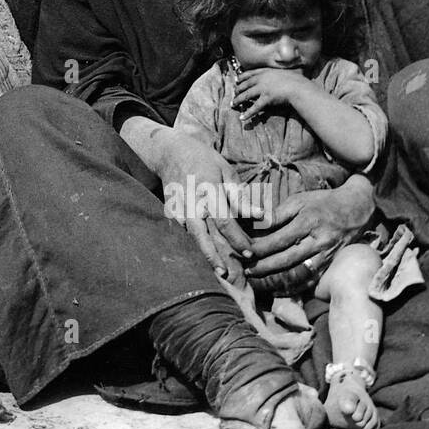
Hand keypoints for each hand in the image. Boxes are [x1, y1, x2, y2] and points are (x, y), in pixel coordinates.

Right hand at [147, 128, 257, 278]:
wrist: (170, 153)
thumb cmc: (203, 160)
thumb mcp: (225, 170)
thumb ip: (240, 196)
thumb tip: (259, 215)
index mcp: (208, 191)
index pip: (224, 222)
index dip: (238, 239)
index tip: (250, 252)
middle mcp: (192, 203)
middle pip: (204, 236)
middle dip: (219, 256)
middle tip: (231, 274)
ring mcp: (179, 210)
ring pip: (194, 238)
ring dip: (207, 257)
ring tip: (220, 274)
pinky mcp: (172, 214)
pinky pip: (187, 234)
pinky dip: (198, 247)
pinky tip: (209, 260)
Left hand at [232, 67, 305, 124]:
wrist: (299, 86)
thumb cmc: (294, 80)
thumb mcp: (282, 73)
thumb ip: (275, 75)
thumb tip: (274, 77)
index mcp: (265, 72)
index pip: (249, 74)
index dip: (241, 78)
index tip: (236, 80)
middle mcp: (261, 79)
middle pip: (245, 85)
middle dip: (237, 90)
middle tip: (233, 94)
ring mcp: (262, 89)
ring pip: (246, 95)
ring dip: (238, 100)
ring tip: (233, 104)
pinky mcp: (266, 98)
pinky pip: (254, 107)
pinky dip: (247, 113)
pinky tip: (242, 117)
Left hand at [246, 175, 374, 278]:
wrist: (357, 208)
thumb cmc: (323, 202)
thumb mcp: (300, 200)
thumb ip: (277, 213)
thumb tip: (255, 223)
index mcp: (309, 222)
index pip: (279, 239)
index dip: (260, 248)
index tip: (244, 253)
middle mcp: (318, 241)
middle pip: (286, 259)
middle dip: (264, 267)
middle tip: (245, 271)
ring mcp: (326, 255)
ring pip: (297, 273)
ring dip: (276, 281)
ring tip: (257, 282)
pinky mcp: (330, 264)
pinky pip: (310, 280)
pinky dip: (293, 288)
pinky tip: (278, 290)